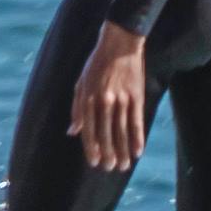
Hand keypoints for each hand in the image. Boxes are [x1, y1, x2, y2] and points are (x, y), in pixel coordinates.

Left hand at [70, 23, 149, 171]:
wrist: (119, 42)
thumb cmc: (96, 63)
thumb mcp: (80, 83)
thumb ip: (76, 109)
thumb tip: (72, 131)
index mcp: (88, 98)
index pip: (88, 130)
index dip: (91, 148)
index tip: (95, 163)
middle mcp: (104, 101)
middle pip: (106, 134)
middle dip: (108, 154)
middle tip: (111, 168)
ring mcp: (121, 99)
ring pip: (122, 131)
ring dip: (123, 150)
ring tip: (124, 165)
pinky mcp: (136, 95)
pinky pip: (136, 121)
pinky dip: (137, 138)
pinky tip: (138, 151)